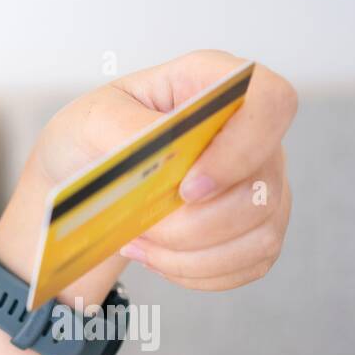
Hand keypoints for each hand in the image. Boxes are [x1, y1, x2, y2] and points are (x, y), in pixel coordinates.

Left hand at [0, 50, 296, 302]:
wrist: (84, 181)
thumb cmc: (92, 138)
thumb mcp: (90, 121)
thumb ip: (127, 131)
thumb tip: (166, 156)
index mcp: (214, 83)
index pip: (271, 102)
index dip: (242, 150)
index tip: (188, 188)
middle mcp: (251, 130)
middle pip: (263, 187)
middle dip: (195, 224)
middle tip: (140, 225)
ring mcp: (261, 180)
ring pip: (261, 233)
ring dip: (192, 253)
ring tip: (138, 242)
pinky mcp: (257, 226)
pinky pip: (251, 262)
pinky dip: (199, 271)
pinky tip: (158, 256)